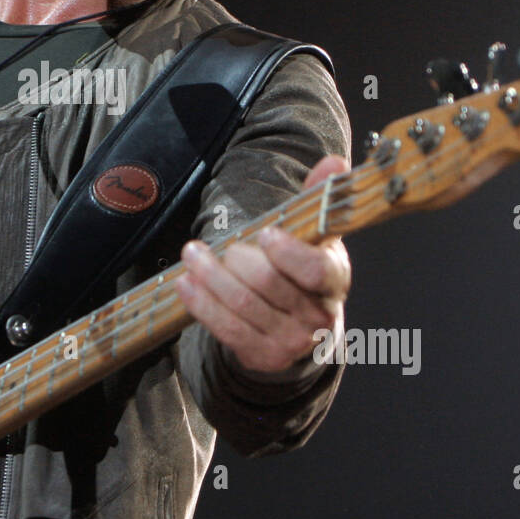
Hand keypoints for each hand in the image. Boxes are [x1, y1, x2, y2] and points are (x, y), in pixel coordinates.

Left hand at [176, 154, 350, 374]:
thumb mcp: (314, 236)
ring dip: (210, 275)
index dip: (289, 253)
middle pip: (268, 283)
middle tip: (220, 244)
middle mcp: (318, 316)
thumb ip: (319, 199)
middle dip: (236, 259)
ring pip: (242, 304)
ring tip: (192, 253)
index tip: (265, 233)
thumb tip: (334, 162)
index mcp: (334, 280)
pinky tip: (185, 284)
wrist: (302, 328)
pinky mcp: (262, 356)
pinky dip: (202, 304)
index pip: (316, 270)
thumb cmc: (303, 271)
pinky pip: (226, 329)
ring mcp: (291, 341)